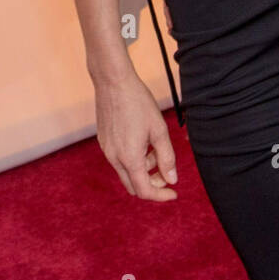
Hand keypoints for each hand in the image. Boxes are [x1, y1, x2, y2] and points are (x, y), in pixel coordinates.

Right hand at [95, 72, 177, 200]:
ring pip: (127, 173)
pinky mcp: (104, 143)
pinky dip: (134, 160)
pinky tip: (144, 142)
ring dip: (144, 170)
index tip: (174, 193)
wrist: (113, 83)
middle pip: (134, 186)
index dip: (161, 196)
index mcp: (129, 158)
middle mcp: (114, 158)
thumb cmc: (139, 103)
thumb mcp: (159, 130)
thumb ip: (166, 157)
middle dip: (153, 184)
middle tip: (168, 172)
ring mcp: (107, 151)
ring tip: (157, 149)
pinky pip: (120, 161)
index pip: (144, 191)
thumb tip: (172, 179)